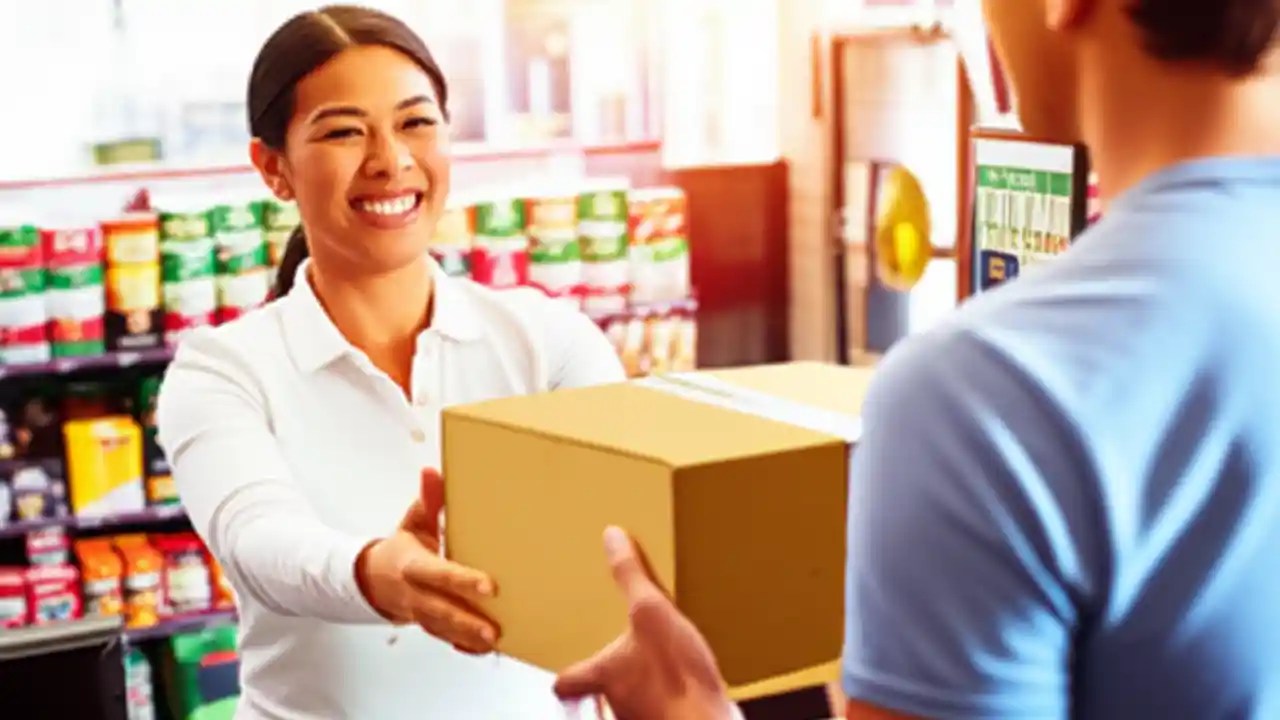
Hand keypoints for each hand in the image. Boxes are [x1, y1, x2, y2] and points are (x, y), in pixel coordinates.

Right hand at [356, 469, 500, 653]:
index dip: (461, 580)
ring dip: (467, 637)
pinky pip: (444, 639)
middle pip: (441, 609)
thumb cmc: (400, 549)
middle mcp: (414, 593)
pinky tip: (483, 651)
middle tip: (493, 628)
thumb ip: (427, 500)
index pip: (438, 574)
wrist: (370, 579)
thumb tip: (433, 472)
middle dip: (466, 620)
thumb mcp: (413, 523)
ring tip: (494, 641)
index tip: (488, 585)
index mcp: (412, 565)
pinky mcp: (426, 625)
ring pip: (443, 629)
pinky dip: (462, 647)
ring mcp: (418, 613)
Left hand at [554, 527, 741, 719]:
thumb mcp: (651, 613)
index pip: (567, 682)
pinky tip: (687, 684)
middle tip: (622, 656)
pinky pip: (664, 706)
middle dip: (612, 674)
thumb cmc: (676, 681)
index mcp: (604, 674)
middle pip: (599, 692)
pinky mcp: (673, 718)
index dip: (567, 675)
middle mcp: (617, 702)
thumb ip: (629, 576)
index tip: (565, 668)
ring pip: (631, 700)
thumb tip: (612, 540)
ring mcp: (644, 715)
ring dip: (642, 685)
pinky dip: (670, 695)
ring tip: (659, 665)